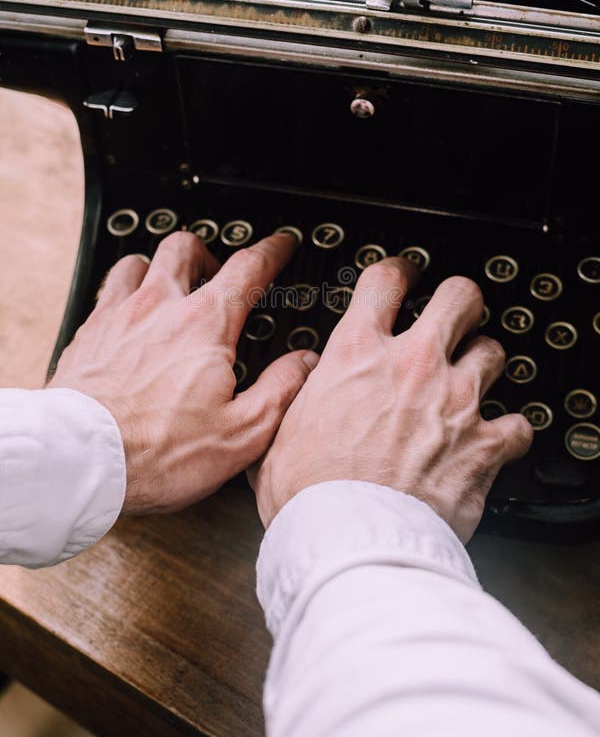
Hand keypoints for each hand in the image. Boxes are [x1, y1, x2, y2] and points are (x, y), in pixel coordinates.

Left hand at [49, 231, 317, 513]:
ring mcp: (119, 316)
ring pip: (141, 261)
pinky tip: (129, 313)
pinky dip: (125, 291)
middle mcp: (160, 308)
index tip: (281, 245)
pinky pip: (107, 290)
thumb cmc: (158, 452)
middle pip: (186, 249)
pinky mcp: (88, 333)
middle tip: (218, 271)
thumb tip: (304, 363)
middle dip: (208, 253)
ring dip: (161, 267)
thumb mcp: (242, 432)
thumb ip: (280, 389)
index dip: (271, 251)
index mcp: (206, 324)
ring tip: (171, 286)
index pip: (248, 268)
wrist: (81, 461)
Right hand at [250, 259, 532, 541]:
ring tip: (474, 378)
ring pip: (493, 352)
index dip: (398, 271)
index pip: (385, 281)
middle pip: (459, 299)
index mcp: (357, 355)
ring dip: (484, 362)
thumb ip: (294, 399)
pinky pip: (518, 425)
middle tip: (455, 314)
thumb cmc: (309, 495)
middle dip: (460, 302)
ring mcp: (455, 401)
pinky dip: (509, 431)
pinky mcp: (485, 444)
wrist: (350, 542)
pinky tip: (498, 439)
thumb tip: (299, 384)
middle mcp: (412, 366)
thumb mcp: (278, 434)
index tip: (404, 275)